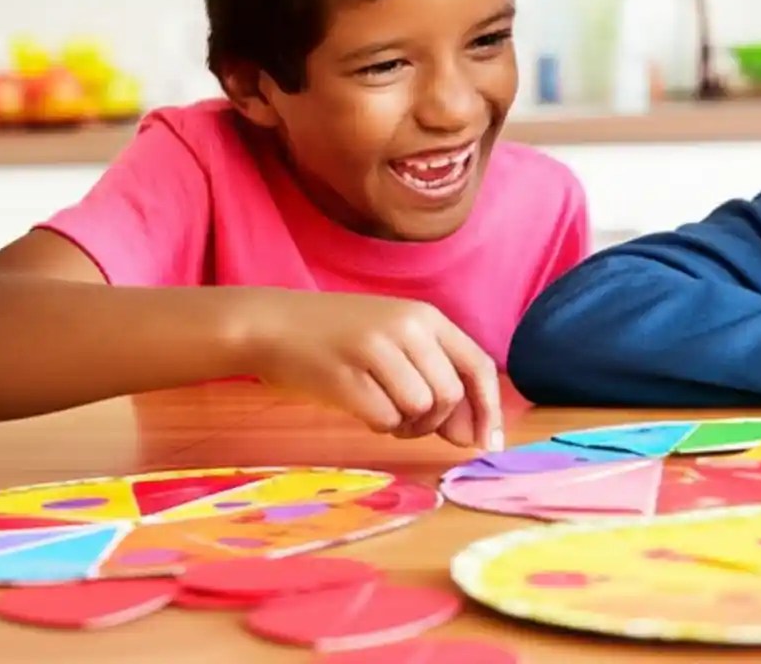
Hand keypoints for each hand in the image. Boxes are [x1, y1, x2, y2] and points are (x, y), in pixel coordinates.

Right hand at [236, 289, 502, 449]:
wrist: (271, 325)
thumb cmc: (337, 337)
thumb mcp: (394, 340)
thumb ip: (435, 377)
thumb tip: (471, 437)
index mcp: (425, 316)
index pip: (478, 366)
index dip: (489, 409)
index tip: (487, 444)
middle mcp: (407, 327)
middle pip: (450, 395)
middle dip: (436, 422)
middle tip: (408, 421)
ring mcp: (376, 348)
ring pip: (420, 408)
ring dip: (407, 425)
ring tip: (382, 410)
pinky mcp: (347, 374)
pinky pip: (385, 419)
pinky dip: (379, 425)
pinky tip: (361, 409)